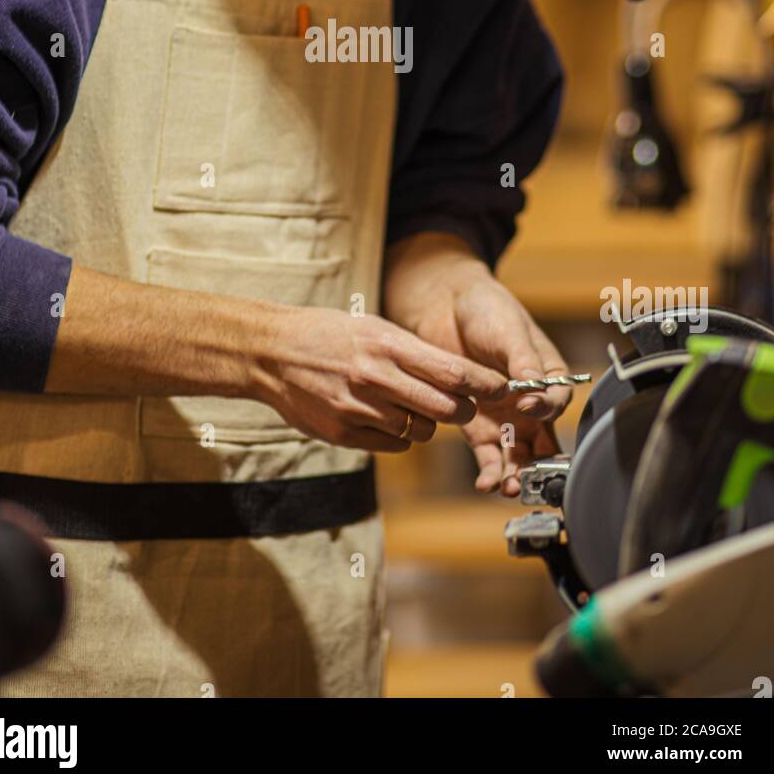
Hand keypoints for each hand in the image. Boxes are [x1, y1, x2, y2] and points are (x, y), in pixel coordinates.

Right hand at [253, 304, 508, 452]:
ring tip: (411, 406)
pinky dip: (399, 436)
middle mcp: (376, 377)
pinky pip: (393, 445)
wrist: (271, 353)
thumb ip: (413, 352)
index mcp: (387, 344)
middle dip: (463, 410)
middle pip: (445, 408)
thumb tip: (457, 376)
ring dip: (427, 422)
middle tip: (463, 406)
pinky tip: (386, 418)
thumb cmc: (326, 334)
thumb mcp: (374, 327)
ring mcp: (358, 409)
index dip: (483, 384)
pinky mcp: (343, 434)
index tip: (501, 389)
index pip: (453, 371)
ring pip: (421, 430)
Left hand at [383, 235, 573, 494]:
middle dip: (538, 461)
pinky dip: (490, 469)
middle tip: (528, 476)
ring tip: (508, 487)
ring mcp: (504, 415)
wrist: (445, 307)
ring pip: (517, 452)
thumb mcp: (509, 330)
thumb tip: (535, 383)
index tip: (527, 404)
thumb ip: (523, 359)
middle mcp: (529, 400)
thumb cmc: (486, 310)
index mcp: (547, 374)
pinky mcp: (476, 423)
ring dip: (515, 472)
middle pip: (542, 438)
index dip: (546, 406)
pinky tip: (487, 483)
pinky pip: (488, 453)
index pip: (557, 399)